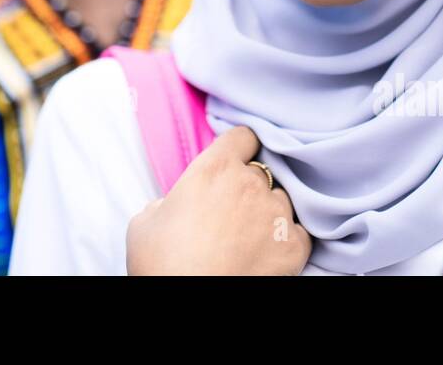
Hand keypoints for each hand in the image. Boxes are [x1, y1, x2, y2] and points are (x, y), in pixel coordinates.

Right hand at [126, 126, 311, 275]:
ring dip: (268, 211)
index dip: (238, 147)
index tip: (234, 160)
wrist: (186, 307)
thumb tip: (173, 206)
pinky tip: (266, 252)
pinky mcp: (294, 246)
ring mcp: (276, 214)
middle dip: (250, 185)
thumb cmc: (161, 265)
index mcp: (214, 168)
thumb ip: (167, 200)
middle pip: (262, 170)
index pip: (243, 136)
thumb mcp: (145, 221)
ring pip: (281, 200)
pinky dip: (284, 240)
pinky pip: (296, 232)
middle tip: (233, 209)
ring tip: (249, 236)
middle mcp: (251, 183)